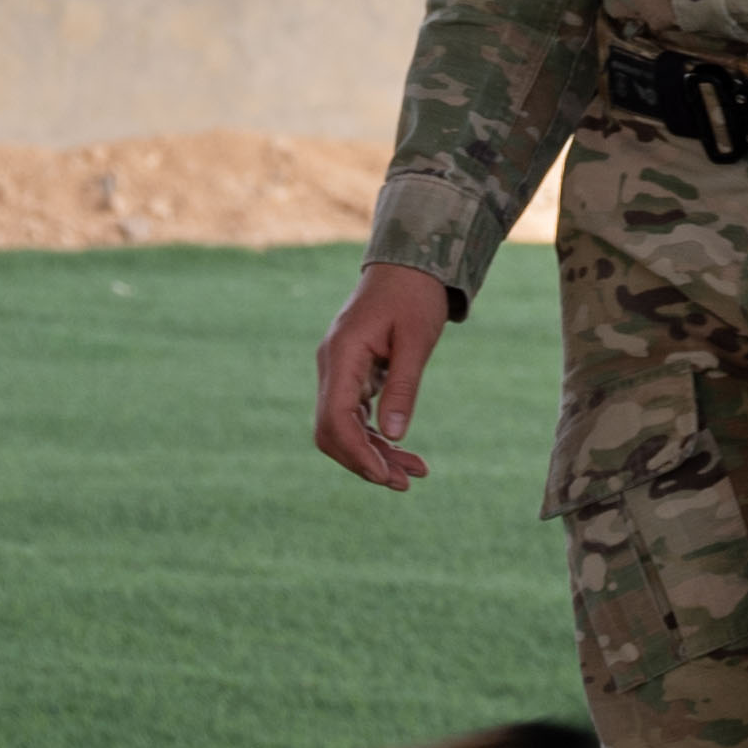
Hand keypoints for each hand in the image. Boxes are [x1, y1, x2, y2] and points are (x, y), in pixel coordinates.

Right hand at [312, 261, 455, 491]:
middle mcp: (332, 366)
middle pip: (331, 430)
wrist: (409, 264)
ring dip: (374, 453)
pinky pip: (355, 415)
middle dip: (364, 461)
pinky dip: (376, 436)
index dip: (357, 453)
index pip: (335, 418)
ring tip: (414, 473)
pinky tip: (404, 451)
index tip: (386, 476)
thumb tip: (393, 436)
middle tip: (404, 483)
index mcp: (342, 355)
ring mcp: (338, 371)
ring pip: (344, 427)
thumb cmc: (414, 296)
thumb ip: (403, 386)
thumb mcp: (416, 341)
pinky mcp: (351, 375)